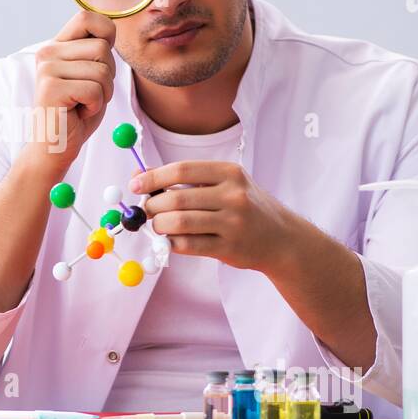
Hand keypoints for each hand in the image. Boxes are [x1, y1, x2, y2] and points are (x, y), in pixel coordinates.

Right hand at [25, 9, 116, 174]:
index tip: (100, 62)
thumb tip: (112, 26)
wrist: (55, 146)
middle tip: (88, 94)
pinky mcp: (51, 88)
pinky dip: (95, 106)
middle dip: (107, 75)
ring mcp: (47, 69)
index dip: (106, 35)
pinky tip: (77, 113)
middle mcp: (48, 52)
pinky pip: (95, 90)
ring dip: (102, 94)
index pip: (87, 17)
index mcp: (57, 46)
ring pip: (101, 71)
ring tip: (82, 104)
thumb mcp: (91, 74)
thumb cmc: (76, 112)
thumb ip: (96, 51)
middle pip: (102, 48)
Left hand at [128, 161, 302, 273]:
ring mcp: (233, 223)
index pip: (182, 170)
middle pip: (177, 199)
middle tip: (145, 211)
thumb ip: (188, 180)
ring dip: (159, 226)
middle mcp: (233, 196)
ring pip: (180, 223)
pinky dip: (172, 243)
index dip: (153, 177)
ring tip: (157, 226)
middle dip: (152, 206)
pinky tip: (170, 240)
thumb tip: (142, 176)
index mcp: (229, 173)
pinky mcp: (229, 248)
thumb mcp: (226, 184)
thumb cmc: (247, 207)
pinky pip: (189, 245)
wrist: (282, 239)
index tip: (135, 185)